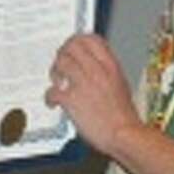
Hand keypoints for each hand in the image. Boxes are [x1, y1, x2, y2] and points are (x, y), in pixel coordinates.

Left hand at [45, 34, 140, 157]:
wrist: (124, 134)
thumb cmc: (123, 116)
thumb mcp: (121, 84)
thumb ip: (106, 72)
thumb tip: (92, 67)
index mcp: (111, 65)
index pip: (90, 39)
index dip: (77, 40)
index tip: (71, 47)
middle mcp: (97, 70)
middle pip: (72, 46)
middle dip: (63, 53)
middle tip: (60, 64)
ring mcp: (84, 83)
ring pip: (61, 63)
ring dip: (55, 72)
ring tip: (57, 82)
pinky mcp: (72, 99)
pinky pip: (53, 90)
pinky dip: (49, 96)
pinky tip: (53, 103)